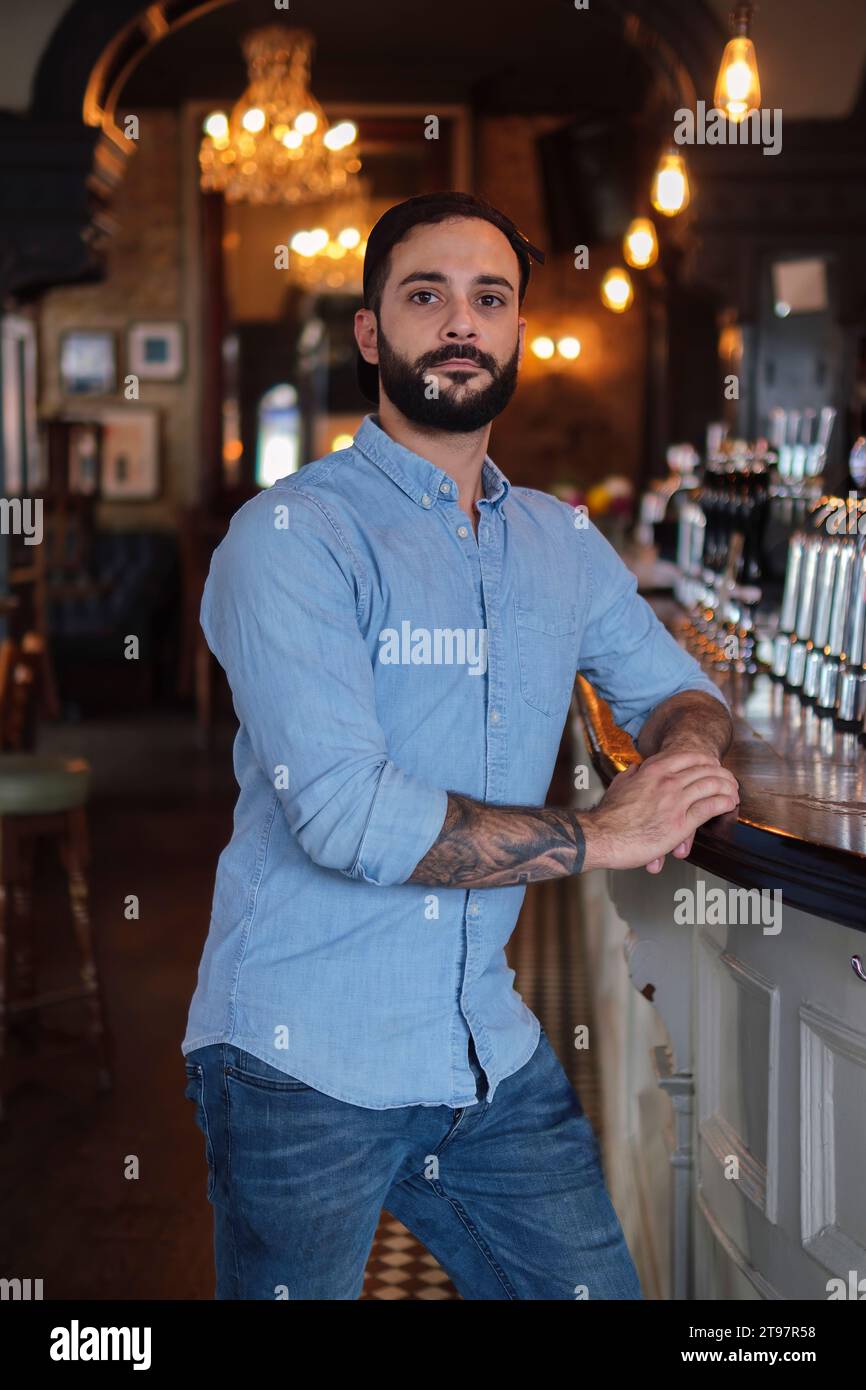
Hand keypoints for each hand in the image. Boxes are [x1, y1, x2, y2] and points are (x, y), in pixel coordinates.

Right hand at [581, 750, 739, 873]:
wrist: (602, 835)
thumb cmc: (608, 815)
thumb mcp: (619, 784)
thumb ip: (631, 774)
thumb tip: (635, 767)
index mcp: (653, 770)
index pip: (689, 757)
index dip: (706, 761)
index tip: (713, 766)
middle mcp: (667, 781)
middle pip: (705, 770)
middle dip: (722, 774)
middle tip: (730, 780)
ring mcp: (675, 801)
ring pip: (712, 786)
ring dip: (728, 788)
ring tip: (734, 792)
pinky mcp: (680, 823)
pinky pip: (710, 807)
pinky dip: (724, 803)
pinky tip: (729, 804)